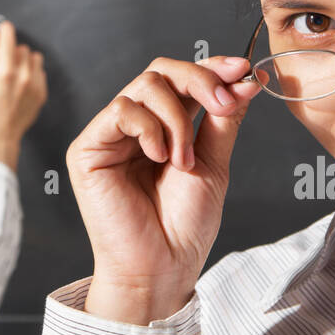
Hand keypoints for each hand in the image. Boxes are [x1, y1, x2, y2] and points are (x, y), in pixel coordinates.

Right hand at [0, 21, 46, 169]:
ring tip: (17, 74)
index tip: (6, 28)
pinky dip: (33, 74)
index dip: (6, 32)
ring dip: (26, 61)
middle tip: (7, 65)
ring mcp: (34, 85)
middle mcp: (22, 76)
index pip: (8, 41)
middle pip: (23, 48)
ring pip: (35, 58)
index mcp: (4, 72)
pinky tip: (23, 85)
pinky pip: (41, 72)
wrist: (1, 134)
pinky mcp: (42, 92)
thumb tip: (2, 47)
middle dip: (14, 52)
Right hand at [66, 55, 260, 324]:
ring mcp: (110, 134)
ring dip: (176, 118)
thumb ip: (223, 119)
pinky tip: (158, 157)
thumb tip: (245, 81)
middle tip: (223, 103)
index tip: (244, 70)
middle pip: (162, 71)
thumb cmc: (184, 225)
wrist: (162, 267)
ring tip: (183, 160)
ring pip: (145, 86)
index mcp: (165, 126)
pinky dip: (148, 128)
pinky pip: (121, 110)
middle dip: (199, 80)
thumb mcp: (214, 163)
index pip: (183, 79)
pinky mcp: (88, 147)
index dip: (211, 67)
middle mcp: (136, 124)